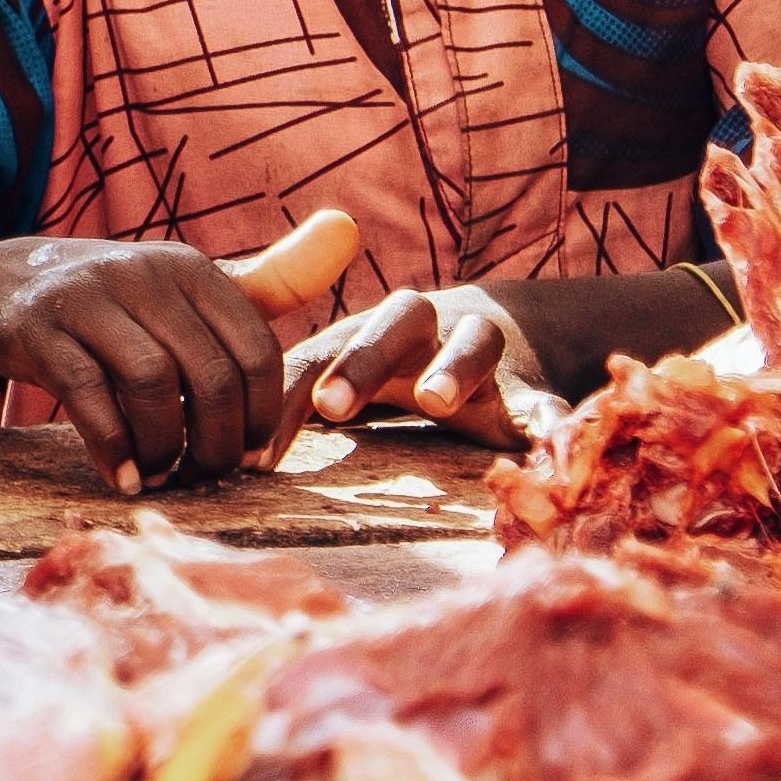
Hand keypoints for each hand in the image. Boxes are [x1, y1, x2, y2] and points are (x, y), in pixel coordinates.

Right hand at [0, 233, 284, 491]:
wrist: (4, 283)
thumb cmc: (122, 302)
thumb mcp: (194, 287)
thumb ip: (274, 276)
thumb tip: (349, 227)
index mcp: (192, 269)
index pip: (256, 350)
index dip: (263, 418)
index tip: (253, 459)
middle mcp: (143, 273)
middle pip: (209, 375)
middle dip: (217, 443)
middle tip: (206, 476)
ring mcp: (87, 298)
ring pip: (151, 385)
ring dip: (164, 448)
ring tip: (163, 476)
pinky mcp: (38, 329)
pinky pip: (87, 396)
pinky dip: (112, 447)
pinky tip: (121, 474)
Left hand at [274, 284, 562, 456]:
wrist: (506, 331)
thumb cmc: (399, 360)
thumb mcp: (350, 370)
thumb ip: (299, 401)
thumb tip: (232, 455)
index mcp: (364, 332)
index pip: (319, 352)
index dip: (288, 390)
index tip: (256, 443)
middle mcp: (422, 331)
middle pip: (390, 325)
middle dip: (359, 361)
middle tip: (329, 404)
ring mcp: (481, 351)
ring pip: (471, 343)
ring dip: (450, 367)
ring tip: (433, 401)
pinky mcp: (534, 386)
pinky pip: (547, 398)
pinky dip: (549, 416)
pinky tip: (546, 438)